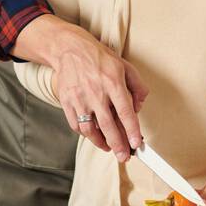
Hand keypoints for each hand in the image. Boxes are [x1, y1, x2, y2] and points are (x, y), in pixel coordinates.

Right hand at [50, 25, 147, 162]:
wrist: (69, 49)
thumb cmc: (98, 58)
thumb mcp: (125, 66)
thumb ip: (137, 86)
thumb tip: (138, 107)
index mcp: (113, 82)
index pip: (125, 112)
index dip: (132, 130)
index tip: (136, 143)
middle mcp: (96, 92)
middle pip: (108, 125)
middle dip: (118, 144)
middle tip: (124, 156)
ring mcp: (79, 99)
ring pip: (90, 129)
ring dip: (101, 143)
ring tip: (109, 148)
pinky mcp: (67, 102)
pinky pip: (76, 125)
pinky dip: (86, 134)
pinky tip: (94, 135)